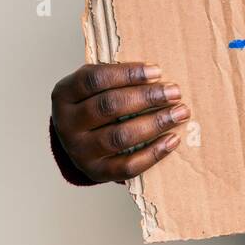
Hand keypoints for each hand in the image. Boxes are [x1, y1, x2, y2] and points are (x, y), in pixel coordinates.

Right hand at [50, 63, 189, 182]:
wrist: (79, 141)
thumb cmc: (96, 104)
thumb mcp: (96, 87)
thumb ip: (119, 79)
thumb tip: (159, 76)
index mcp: (64, 94)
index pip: (94, 79)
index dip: (128, 74)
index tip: (157, 72)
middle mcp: (66, 123)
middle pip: (109, 106)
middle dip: (147, 98)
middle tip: (175, 92)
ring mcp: (79, 151)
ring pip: (120, 136)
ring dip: (155, 123)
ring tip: (180, 113)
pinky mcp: (95, 172)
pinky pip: (127, 166)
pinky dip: (153, 153)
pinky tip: (173, 139)